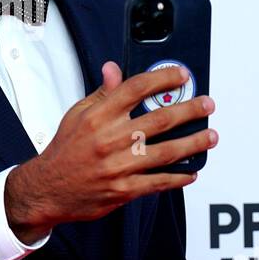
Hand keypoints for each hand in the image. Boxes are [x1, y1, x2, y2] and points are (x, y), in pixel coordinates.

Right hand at [4, 61, 217, 241]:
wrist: (49, 188)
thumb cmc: (65, 150)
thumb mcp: (78, 114)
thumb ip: (102, 93)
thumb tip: (113, 69)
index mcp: (99, 116)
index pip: (136, 89)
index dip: (163, 79)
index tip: (181, 75)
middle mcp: (110, 139)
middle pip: (160, 119)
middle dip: (190, 110)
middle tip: (206, 105)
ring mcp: (119, 166)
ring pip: (166, 152)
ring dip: (193, 143)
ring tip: (210, 136)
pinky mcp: (124, 189)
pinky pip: (159, 182)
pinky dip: (178, 177)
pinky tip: (191, 171)